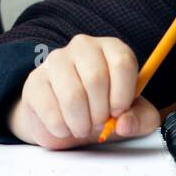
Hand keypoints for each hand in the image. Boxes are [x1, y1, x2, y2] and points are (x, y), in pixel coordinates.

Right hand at [6, 34, 161, 149]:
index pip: (122, 62)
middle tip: (98, 123)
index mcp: (111, 48)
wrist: (65, 120)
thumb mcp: (130, 116)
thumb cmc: (102, 111)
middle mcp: (83, 47)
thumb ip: (140, 119)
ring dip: (81, 123)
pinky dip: (61, 127)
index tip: (119, 112)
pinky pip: (49, 108)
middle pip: (96, 78)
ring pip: (72, 95)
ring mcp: (56, 60)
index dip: (123, 94)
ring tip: (82, 128)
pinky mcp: (35, 80)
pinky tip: (64, 128)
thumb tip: (124, 123)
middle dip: (100, 112)